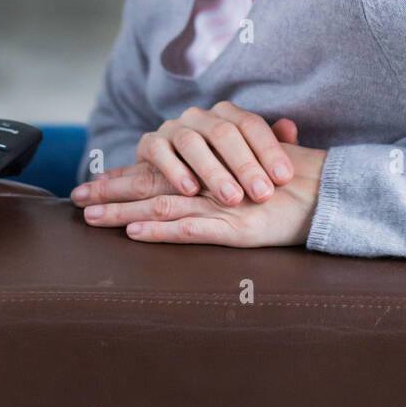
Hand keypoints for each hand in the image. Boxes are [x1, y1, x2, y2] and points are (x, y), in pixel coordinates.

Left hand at [74, 142, 326, 247]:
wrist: (329, 193)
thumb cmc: (292, 187)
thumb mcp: (252, 179)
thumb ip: (229, 173)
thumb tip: (211, 176)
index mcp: (208, 172)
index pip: (157, 173)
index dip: (123, 178)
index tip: (90, 186)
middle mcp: (209, 184)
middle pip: (151, 186)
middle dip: (112, 193)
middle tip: (76, 200)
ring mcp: (220, 204)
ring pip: (161, 206)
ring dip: (124, 213)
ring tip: (92, 217)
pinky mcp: (234, 225)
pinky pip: (191, 228)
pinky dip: (161, 232)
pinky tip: (137, 234)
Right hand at [133, 101, 299, 205]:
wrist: (171, 171)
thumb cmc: (220, 168)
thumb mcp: (247, 158)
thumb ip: (271, 145)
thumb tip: (290, 127)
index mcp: (226, 114)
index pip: (251, 124)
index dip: (269, 149)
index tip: (285, 177)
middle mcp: (199, 116)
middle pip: (224, 132)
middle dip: (245, 164)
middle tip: (262, 194)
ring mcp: (172, 127)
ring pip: (192, 142)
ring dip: (213, 171)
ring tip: (232, 198)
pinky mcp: (149, 143)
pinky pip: (160, 152)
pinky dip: (175, 170)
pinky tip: (191, 191)